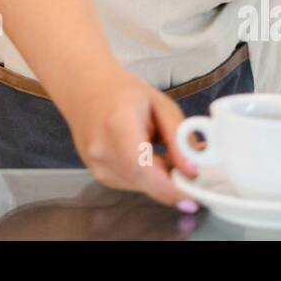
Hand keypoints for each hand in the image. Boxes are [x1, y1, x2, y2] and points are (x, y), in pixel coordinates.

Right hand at [60, 68, 201, 208]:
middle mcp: (101, 150)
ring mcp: (96, 165)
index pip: (141, 167)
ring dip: (160, 179)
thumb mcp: (161, 104)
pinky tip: (149, 157)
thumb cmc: (124, 92)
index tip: (194, 192)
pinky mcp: (98, 174)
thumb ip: (179, 136)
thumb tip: (193, 171)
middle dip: (172, 183)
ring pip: (140, 187)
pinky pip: (131, 184)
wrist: (86, 89)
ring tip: (167, 155)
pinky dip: (146, 177)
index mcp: (117, 125)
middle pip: (143, 182)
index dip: (169, 186)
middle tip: (191, 169)